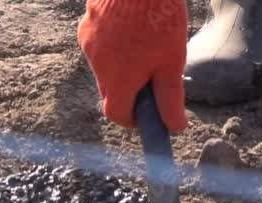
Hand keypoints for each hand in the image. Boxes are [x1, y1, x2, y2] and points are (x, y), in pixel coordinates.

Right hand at [77, 0, 188, 132]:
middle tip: (154, 75)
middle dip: (130, 91)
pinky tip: (131, 28)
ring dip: (122, 66)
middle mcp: (97, 64)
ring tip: (145, 44)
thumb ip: (170, 97)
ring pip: (104, 67)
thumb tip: (175, 127)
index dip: (133, 119)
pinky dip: (113, 46)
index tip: (149, 113)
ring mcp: (88, 43)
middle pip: (111, 91)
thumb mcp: (172, 61)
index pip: (117, 114)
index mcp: (118, 79)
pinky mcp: (86, 25)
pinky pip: (99, 46)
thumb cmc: (160, 17)